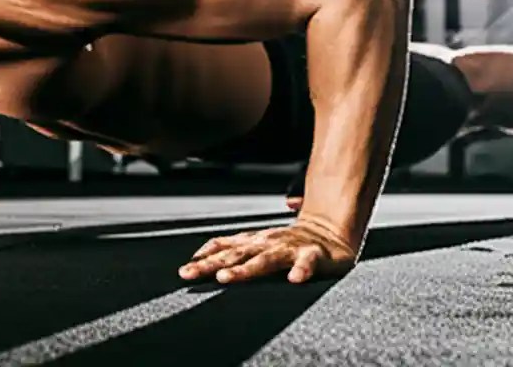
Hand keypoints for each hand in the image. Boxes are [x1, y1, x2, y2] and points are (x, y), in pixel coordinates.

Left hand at [178, 220, 356, 284]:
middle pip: (236, 254)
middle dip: (212, 264)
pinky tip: (294, 279)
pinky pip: (307, 262)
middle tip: (192, 273)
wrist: (328, 233)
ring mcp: (289, 248)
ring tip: (227, 277)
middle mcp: (267, 243)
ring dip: (246, 268)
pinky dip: (302, 270)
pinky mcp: (314, 255)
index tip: (184, 270)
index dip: (203, 257)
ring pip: (265, 259)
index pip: (223, 248)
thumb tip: (199, 257)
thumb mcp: (257, 244)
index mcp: (253, 242)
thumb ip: (232, 250)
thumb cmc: (288, 243)